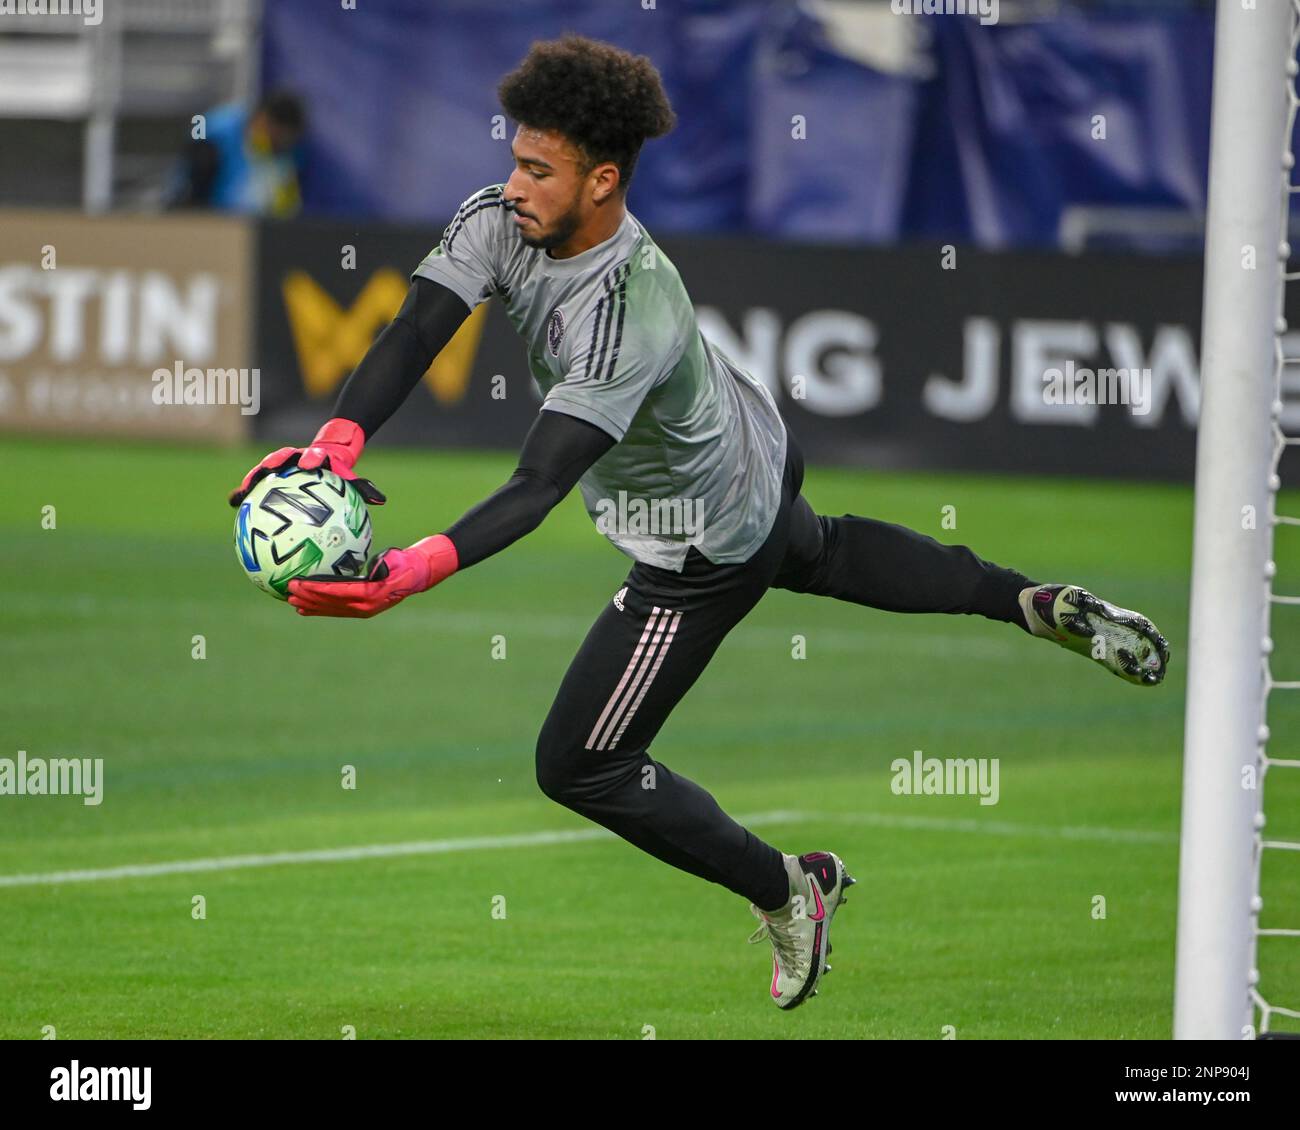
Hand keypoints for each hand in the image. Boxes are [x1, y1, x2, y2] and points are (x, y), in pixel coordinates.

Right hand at [228, 418, 385, 506]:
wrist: (325, 449)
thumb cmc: (338, 469)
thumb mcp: (350, 476)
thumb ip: (363, 487)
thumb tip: (381, 501)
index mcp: (316, 457)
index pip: (315, 455)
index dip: (311, 459)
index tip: (309, 465)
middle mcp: (296, 457)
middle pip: (282, 457)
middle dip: (274, 463)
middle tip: (266, 471)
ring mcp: (282, 463)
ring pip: (264, 468)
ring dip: (252, 479)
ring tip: (239, 494)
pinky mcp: (272, 471)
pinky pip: (258, 481)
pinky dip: (247, 491)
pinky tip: (233, 504)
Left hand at [288, 535, 459, 617]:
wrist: (416, 576)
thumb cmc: (404, 563)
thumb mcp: (395, 560)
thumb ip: (383, 564)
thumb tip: (374, 566)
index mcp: (370, 594)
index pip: (337, 592)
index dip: (317, 589)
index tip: (300, 584)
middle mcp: (364, 606)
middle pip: (330, 603)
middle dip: (308, 598)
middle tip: (289, 592)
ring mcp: (362, 609)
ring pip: (331, 609)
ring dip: (311, 605)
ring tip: (292, 601)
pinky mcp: (360, 609)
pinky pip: (336, 609)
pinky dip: (320, 608)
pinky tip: (305, 607)